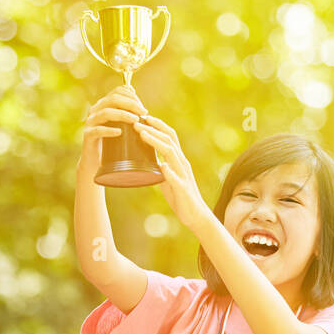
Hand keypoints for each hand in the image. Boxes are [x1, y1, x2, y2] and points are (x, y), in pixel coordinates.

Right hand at [79, 85, 146, 177]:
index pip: (117, 92)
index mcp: (103, 105)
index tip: (143, 108)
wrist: (96, 164)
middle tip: (143, 112)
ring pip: (106, 113)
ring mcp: (90, 122)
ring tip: (135, 120)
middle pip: (113, 99)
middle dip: (130, 104)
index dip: (131, 96)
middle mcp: (95, 110)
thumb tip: (140, 105)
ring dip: (122, 114)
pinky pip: (98, 130)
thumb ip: (127, 115)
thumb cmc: (112, 144)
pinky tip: (120, 132)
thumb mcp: (121, 126)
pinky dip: (109, 130)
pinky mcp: (88, 136)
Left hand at [131, 113, 208, 229]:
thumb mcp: (168, 180)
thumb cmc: (181, 198)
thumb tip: (149, 163)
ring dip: (156, 142)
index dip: (158, 125)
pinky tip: (161, 165)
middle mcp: (183, 164)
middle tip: (137, 121)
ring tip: (142, 134)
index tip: (143, 116)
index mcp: (179, 160)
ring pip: (171, 153)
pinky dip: (168, 171)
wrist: (196, 217)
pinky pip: (176, 178)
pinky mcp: (183, 189)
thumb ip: (160, 170)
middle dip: (153, 128)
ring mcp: (183, 175)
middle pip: (169, 140)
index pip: (170, 136)